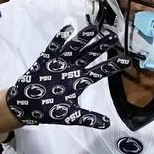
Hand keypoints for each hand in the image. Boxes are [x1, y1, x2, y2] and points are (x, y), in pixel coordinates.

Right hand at [5, 24, 129, 127]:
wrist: (27, 106)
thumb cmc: (50, 110)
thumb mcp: (71, 116)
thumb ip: (89, 118)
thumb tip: (107, 124)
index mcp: (79, 81)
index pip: (99, 72)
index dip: (112, 66)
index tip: (127, 61)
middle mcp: (72, 69)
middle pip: (89, 54)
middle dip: (101, 45)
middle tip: (114, 34)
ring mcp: (59, 63)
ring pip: (74, 47)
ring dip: (83, 38)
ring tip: (94, 28)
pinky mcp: (45, 60)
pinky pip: (53, 47)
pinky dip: (59, 39)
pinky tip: (67, 28)